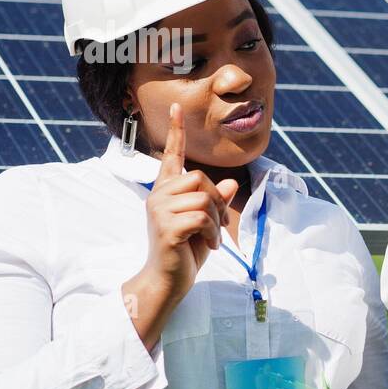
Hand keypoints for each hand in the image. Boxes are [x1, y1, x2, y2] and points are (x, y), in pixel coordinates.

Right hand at [122, 103, 238, 347]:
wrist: (169, 280)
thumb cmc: (186, 251)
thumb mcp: (207, 223)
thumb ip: (216, 202)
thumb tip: (229, 183)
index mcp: (166, 192)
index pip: (171, 156)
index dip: (175, 133)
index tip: (176, 108)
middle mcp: (158, 196)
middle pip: (199, 178)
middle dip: (217, 201)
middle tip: (216, 224)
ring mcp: (159, 211)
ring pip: (204, 197)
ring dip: (215, 219)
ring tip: (210, 237)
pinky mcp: (166, 227)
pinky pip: (202, 216)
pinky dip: (212, 232)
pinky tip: (208, 244)